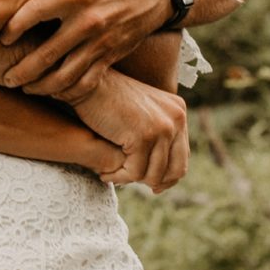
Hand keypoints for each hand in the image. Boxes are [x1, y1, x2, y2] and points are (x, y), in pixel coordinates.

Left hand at [0, 0, 172, 97]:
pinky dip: (68, 93)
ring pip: (66, 75)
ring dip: (42, 87)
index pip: (36, 12)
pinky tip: (53, 93)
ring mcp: (100, 43)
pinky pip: (86, 83)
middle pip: (48, 53)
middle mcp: (87, 22)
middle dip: (23, 70)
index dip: (15, 26)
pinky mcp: (110, 57)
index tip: (3, 38)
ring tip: (26, 89)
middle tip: (6, 77)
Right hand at [67, 71, 188, 192]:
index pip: (182, 156)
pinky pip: (134, 172)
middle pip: (175, 169)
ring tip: (111, 174)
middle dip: (154, 182)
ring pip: (153, 175)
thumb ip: (156, 134)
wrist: (88, 83)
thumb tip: (163, 176)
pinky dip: (118, 177)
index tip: (153, 187)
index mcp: (178, 112)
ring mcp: (161, 127)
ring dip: (131, 179)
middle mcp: (176, 118)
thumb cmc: (107, 98)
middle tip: (135, 184)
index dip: (168, 176)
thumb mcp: (141, 113)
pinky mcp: (143, 136)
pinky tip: (104, 173)